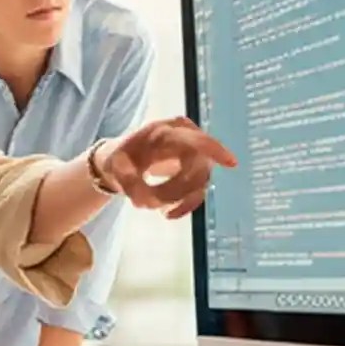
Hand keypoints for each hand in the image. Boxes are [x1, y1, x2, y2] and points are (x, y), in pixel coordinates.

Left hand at [98, 116, 236, 218]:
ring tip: (147, 203)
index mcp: (164, 131)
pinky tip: (168, 214)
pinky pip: (197, 193)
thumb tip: (142, 199)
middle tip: (147, 201)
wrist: (121, 162)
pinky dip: (184, 206)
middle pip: (197, 168)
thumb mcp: (113, 166)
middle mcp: (185, 141)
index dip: (214, 150)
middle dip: (174, 190)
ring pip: (198, 183)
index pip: (195, 139)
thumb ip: (126, 180)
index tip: (231, 163)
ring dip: (175, 199)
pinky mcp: (194, 173)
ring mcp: (193, 156)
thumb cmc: (119, 158)